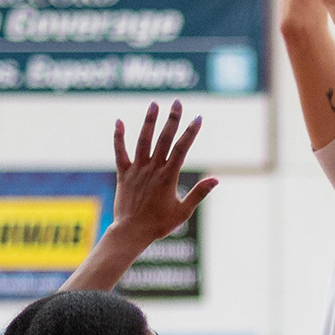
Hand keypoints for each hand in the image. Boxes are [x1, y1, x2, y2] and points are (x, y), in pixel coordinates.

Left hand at [111, 101, 219, 242]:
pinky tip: (119, 121)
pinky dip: (119, 137)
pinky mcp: (123, 174)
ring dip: (149, 121)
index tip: (198, 118)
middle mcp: (152, 170)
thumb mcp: (183, 211)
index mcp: (168, 177)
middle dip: (172, 119)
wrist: (131, 232)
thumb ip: (199, 193)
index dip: (190, 132)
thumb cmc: (159, 224)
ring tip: (154, 104)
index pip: (181, 149)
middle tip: (177, 102)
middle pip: (164, 139)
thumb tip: (216, 179)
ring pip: (143, 141)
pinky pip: (120, 152)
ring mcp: (137, 170)